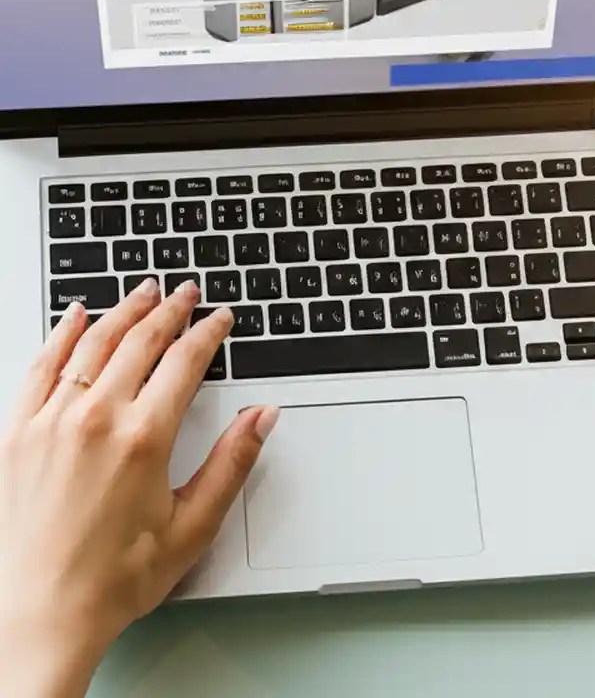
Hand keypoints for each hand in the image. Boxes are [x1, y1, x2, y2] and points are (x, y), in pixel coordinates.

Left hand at [0, 279, 278, 697]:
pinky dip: (61, 335)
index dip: (208, 333)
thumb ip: (231, 464)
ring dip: (121, 311)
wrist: (39, 611)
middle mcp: (94, 419)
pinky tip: (74, 318)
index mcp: (143, 439)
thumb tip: (262, 418)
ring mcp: (49, 421)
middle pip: (138, 341)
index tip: (220, 318)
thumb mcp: (193, 526)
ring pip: (91, 343)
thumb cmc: (113, 578)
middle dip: (168, 310)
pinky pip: (41, 366)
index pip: (185, 362)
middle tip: (185, 292)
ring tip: (142, 293)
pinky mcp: (16, 433)